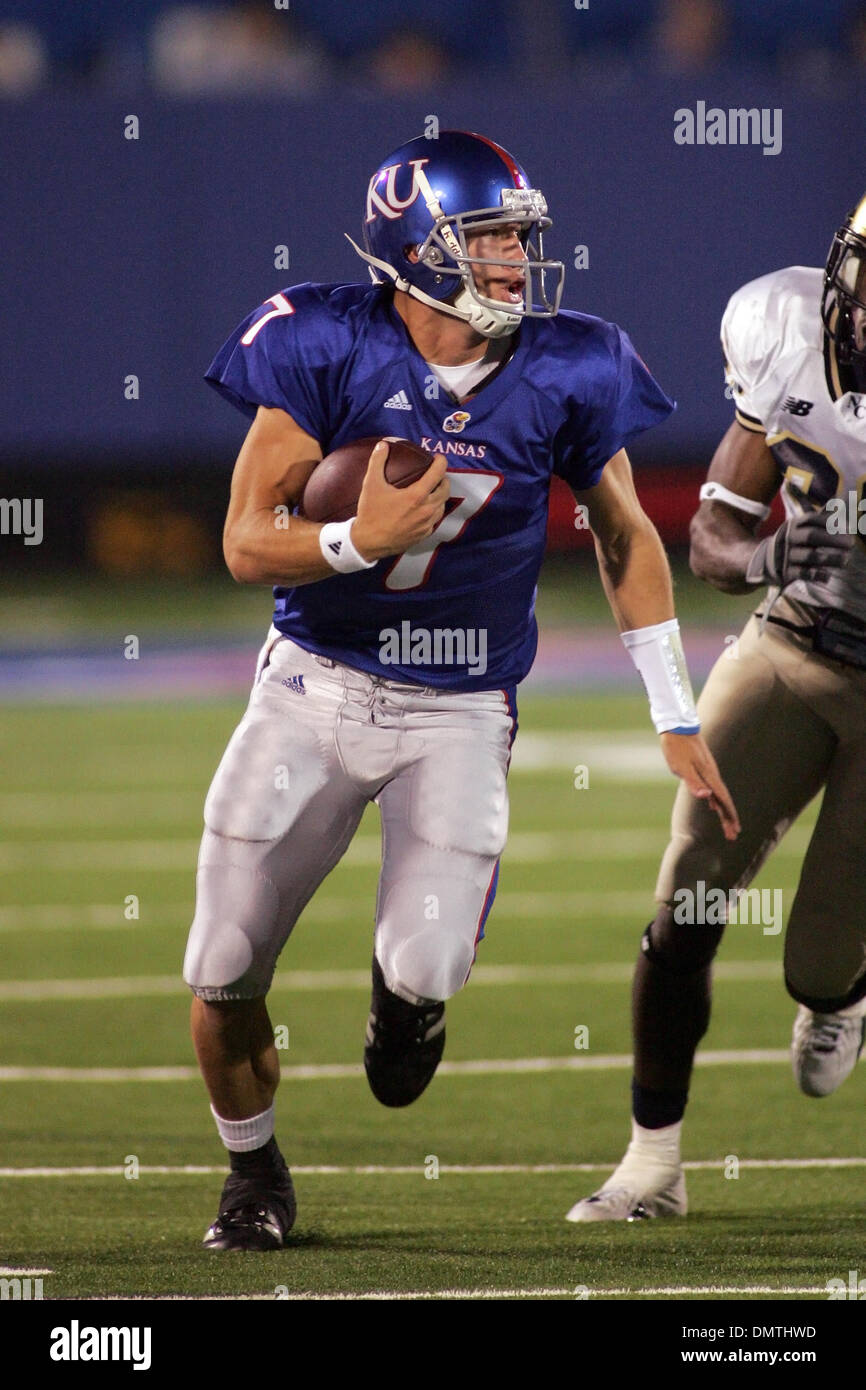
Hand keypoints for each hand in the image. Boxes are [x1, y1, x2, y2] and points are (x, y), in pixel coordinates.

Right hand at [352, 441, 449, 560]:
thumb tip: (382, 444)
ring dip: (440, 496)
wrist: (368, 542)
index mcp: (417, 496)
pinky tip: (425, 509)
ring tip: (432, 491)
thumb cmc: (370, 513)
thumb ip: (377, 461)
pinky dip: (433, 511)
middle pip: (445, 490)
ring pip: (442, 506)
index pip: (438, 474)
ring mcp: (426, 524)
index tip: (438, 458)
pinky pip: (435, 520)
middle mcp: (426, 510)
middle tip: (436, 475)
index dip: (441, 462)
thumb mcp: (371, 484)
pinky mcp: (424, 535)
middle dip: (443, 479)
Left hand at [659, 731, 740, 841]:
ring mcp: (709, 771)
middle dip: (728, 818)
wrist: (677, 727)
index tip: (735, 829)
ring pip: (719, 795)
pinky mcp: (703, 768)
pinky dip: (715, 800)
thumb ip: (693, 783)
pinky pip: (713, 789)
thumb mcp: (681, 767)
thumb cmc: (676, 748)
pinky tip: (713, 805)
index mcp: (709, 776)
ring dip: (723, 811)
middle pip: (723, 800)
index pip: (723, 799)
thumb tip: (707, 797)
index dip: (729, 815)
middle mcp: (712, 774)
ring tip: (727, 826)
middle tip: (733, 836)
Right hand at [745, 508, 852, 588]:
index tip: (846, 527)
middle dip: (832, 539)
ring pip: (809, 556)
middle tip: (851, 543)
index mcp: (793, 524)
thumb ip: (819, 516)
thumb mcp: (801, 526)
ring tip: (846, 560)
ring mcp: (786, 556)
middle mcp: (789, 538)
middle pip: (811, 536)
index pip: (812, 519)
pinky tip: (827, 576)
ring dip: (829, 559)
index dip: (829, 522)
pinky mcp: (786, 572)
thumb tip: (835, 498)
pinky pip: (802, 574)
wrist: (764, 560)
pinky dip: (816, 575)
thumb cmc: (793, 541)